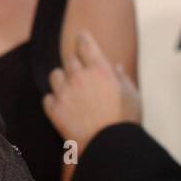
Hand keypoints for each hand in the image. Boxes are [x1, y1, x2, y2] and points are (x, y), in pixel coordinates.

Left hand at [43, 30, 141, 149]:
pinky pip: (47, 98)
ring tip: (69, 88)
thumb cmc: (125, 120)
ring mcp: (64, 93)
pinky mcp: (54, 110)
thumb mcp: (132, 95)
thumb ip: (122, 78)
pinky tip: (61, 105)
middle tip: (81, 73)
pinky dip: (53, 99)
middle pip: (69, 60)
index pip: (86, 44)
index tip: (81, 36)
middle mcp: (79, 77)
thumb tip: (115, 67)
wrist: (109, 144)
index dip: (83, 38)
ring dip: (61, 79)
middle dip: (75, 64)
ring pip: (55, 75)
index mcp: (99, 70)